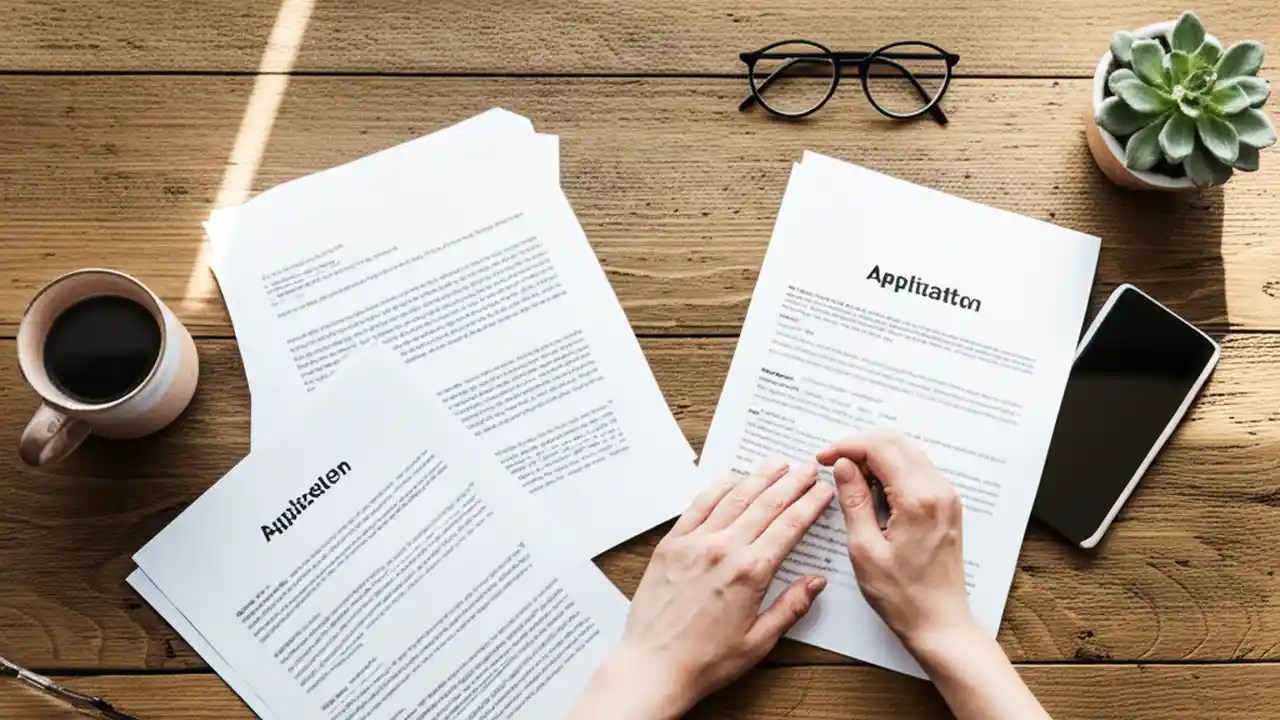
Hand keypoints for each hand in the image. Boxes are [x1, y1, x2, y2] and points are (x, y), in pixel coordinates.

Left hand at [569, 460, 834, 719]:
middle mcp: (723, 550)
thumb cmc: (706, 661)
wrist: (654, 666)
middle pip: (766, 505)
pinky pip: (698, 506)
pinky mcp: (672, 544)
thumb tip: (817, 581)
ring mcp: (695, 543)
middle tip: (808, 468)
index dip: (810, 504)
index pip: (789, 527)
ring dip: (759, 477)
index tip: (823, 490)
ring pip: (734, 498)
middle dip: (791, 483)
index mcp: (750, 573)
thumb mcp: (759, 641)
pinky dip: (718, 488)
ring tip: (776, 463)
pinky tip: (732, 479)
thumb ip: (791, 606)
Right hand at [816, 432, 974, 650]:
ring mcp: (947, 496)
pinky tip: (871, 486)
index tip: (823, 458)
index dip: (846, 446)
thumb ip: (854, 500)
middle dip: (860, 446)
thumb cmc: (902, 596)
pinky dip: (891, 469)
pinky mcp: (946, 505)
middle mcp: (939, 490)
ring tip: (848, 476)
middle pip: (896, 442)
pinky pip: (917, 470)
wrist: (939, 622)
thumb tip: (843, 465)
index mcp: (918, 499)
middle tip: (831, 463)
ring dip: (875, 455)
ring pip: (907, 452)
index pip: (880, 448)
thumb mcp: (864, 548)